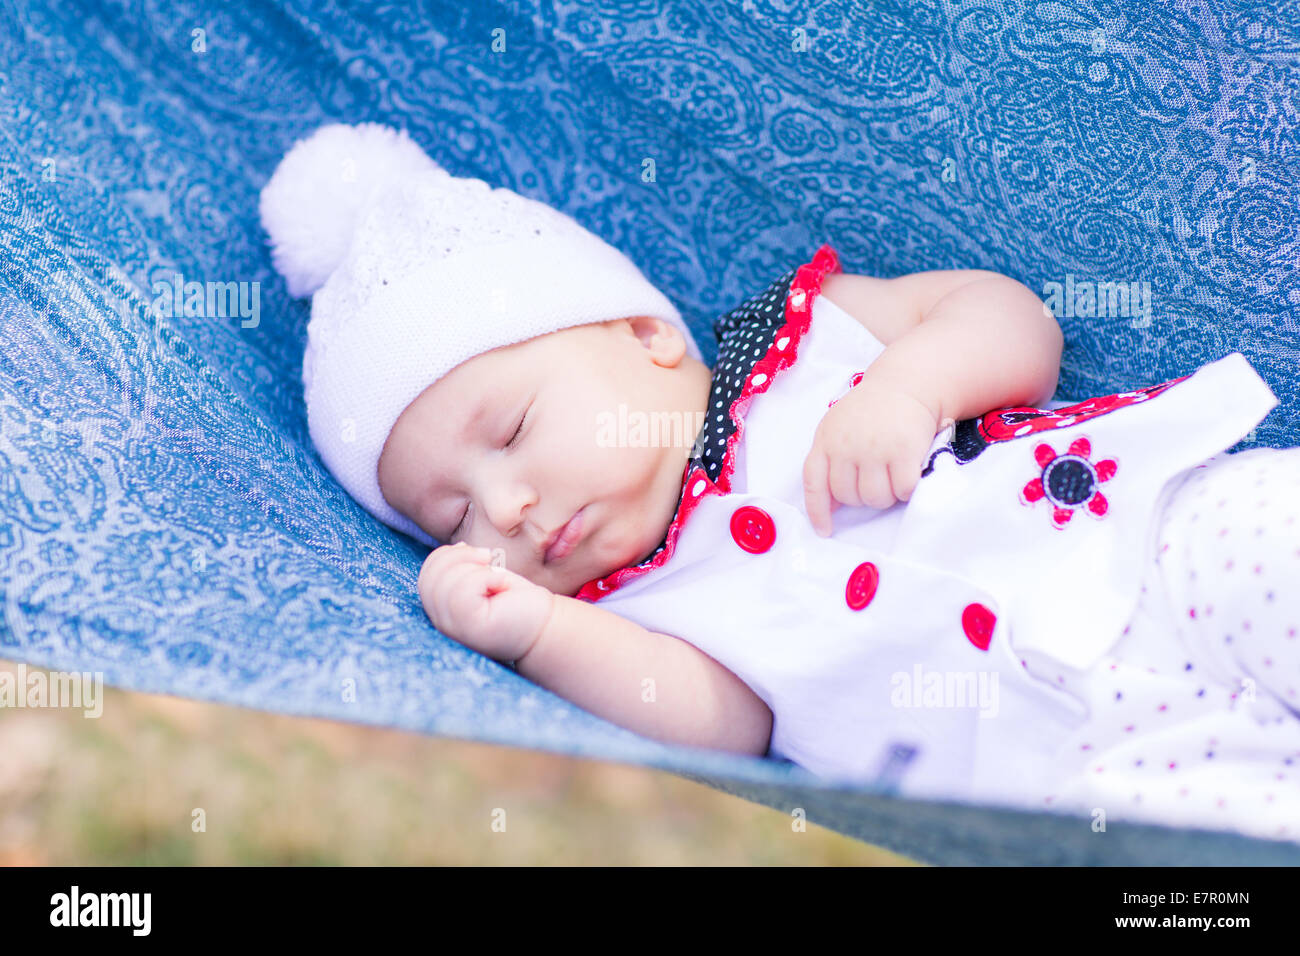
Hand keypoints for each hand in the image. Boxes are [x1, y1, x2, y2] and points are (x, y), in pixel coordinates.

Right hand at [417, 542, 555, 662]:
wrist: (546, 626)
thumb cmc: (517, 601)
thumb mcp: (484, 578)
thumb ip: (463, 567)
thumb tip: (458, 546)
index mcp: (442, 611)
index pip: (426, 576)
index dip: (448, 556)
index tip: (480, 557)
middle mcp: (443, 623)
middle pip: (429, 577)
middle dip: (459, 557)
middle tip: (489, 559)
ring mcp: (454, 628)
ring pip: (444, 583)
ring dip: (474, 568)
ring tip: (496, 577)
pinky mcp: (470, 627)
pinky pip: (463, 590)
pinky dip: (486, 577)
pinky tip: (502, 585)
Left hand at [802, 376, 940, 535]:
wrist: (904, 385)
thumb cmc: (870, 412)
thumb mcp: (838, 428)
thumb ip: (830, 460)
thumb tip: (831, 505)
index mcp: (826, 440)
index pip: (814, 483)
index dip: (818, 512)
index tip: (825, 531)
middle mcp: (845, 446)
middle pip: (849, 497)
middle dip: (863, 497)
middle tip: (876, 480)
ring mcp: (874, 449)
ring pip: (875, 498)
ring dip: (886, 496)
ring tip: (892, 477)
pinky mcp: (903, 451)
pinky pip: (903, 490)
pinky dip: (907, 490)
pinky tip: (909, 474)